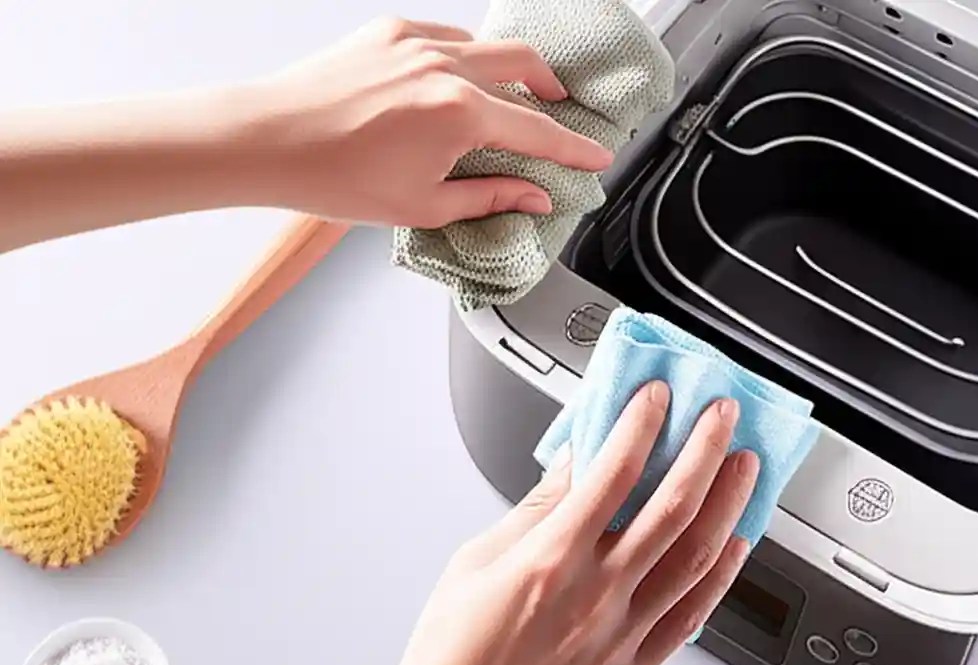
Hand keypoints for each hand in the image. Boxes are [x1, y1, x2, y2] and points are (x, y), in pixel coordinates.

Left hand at [0, 15, 613, 249]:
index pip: (538, 130)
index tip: (595, 157)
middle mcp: (445, 67)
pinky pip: (448, 37)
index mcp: (460, 113)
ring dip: (511, 70)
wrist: (267, 139)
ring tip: (513, 97)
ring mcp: (417, 42)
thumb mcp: (423, 205)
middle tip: (563, 113)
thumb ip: (490, 198)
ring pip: (488, 46)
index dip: (573, 149)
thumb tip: (532, 197)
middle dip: (553, 90)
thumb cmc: (334, 176)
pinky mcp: (389, 31)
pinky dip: (467, 57)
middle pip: (526, 65)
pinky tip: (460, 81)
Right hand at [380, 381, 760, 664]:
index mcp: (551, 560)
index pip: (613, 472)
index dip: (641, 424)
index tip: (656, 396)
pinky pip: (694, 615)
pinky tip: (735, 543)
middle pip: (671, 507)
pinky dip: (721, 575)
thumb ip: (535, 507)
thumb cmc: (453, 651)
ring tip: (742, 466)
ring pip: (696, 557)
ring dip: (728, 503)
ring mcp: (621, 633)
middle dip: (704, 450)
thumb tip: (574, 460)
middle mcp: (595, 594)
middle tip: (721, 415)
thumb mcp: (477, 560)